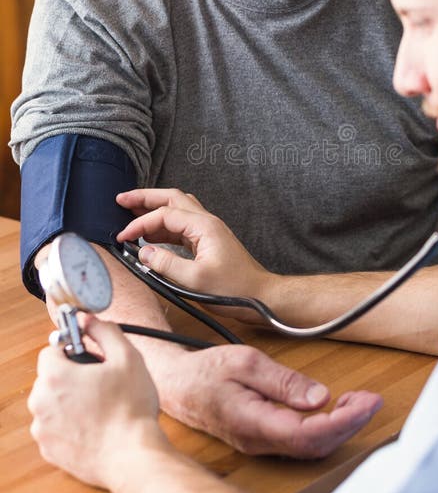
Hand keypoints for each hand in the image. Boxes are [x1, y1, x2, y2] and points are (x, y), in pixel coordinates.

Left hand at [28, 316, 166, 488]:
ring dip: (70, 400)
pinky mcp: (49, 450)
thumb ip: (104, 331)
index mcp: (55, 376)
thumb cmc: (130, 409)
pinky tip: (95, 425)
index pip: (51, 349)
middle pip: (50, 376)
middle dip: (72, 375)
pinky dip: (70, 424)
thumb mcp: (127, 357)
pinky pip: (56, 426)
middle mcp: (40, 402)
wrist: (132, 457)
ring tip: (101, 406)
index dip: (73, 348)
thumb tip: (88, 319)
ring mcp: (43, 429)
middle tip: (101, 381)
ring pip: (52, 402)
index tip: (90, 355)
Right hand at [116, 188, 272, 305]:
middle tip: (121, 200)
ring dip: (154, 209)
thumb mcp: (195, 280)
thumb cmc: (234, 289)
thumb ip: (166, 264)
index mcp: (204, 226)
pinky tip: (151, 236)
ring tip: (131, 213)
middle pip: (172, 198)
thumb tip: (143, 252)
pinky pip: (181, 226)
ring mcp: (208, 231)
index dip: (140, 223)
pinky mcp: (208, 242)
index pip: (164, 214)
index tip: (123, 237)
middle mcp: (206, 222)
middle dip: (145, 197)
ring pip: (178, 209)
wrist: (260, 295)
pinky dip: (163, 226)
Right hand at [158, 343, 381, 457]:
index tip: (366, 402)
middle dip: (351, 423)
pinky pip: (302, 441)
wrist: (175, 386)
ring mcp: (262, 444)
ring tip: (360, 400)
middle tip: (373, 399)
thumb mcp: (244, 362)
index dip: (343, 421)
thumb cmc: (204, 371)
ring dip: (341, 425)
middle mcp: (260, 442)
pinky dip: (326, 426)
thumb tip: (320, 397)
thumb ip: (283, 381)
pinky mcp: (265, 440)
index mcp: (254, 422)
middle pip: (317, 445)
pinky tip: (336, 407)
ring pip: (312, 446)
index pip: (309, 433)